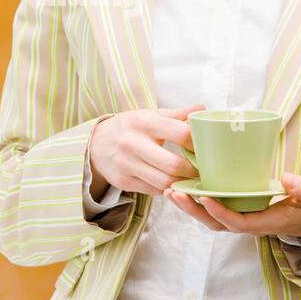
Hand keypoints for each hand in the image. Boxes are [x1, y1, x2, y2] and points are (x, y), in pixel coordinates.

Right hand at [88, 105, 205, 197]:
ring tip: (191, 178)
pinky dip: (166, 188)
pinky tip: (172, 183)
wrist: (96, 143)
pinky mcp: (123, 181)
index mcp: (144, 122)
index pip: (180, 133)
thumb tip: (203, 108)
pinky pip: (153, 190)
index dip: (198, 143)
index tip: (205, 148)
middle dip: (193, 170)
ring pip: (164, 182)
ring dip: (182, 183)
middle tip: (202, 170)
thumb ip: (177, 114)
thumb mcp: (150, 115)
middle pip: (174, 164)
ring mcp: (127, 164)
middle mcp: (133, 143)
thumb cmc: (130, 127)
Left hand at [163, 170, 300, 237]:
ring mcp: (240, 219)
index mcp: (264, 223)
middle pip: (214, 223)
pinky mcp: (237, 211)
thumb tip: (289, 178)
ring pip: (209, 218)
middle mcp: (247, 224)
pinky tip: (182, 188)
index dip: (219, 212)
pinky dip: (195, 202)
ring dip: (189, 207)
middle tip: (173, 193)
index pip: (236, 222)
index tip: (204, 198)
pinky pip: (212, 211)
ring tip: (169, 191)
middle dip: (193, 210)